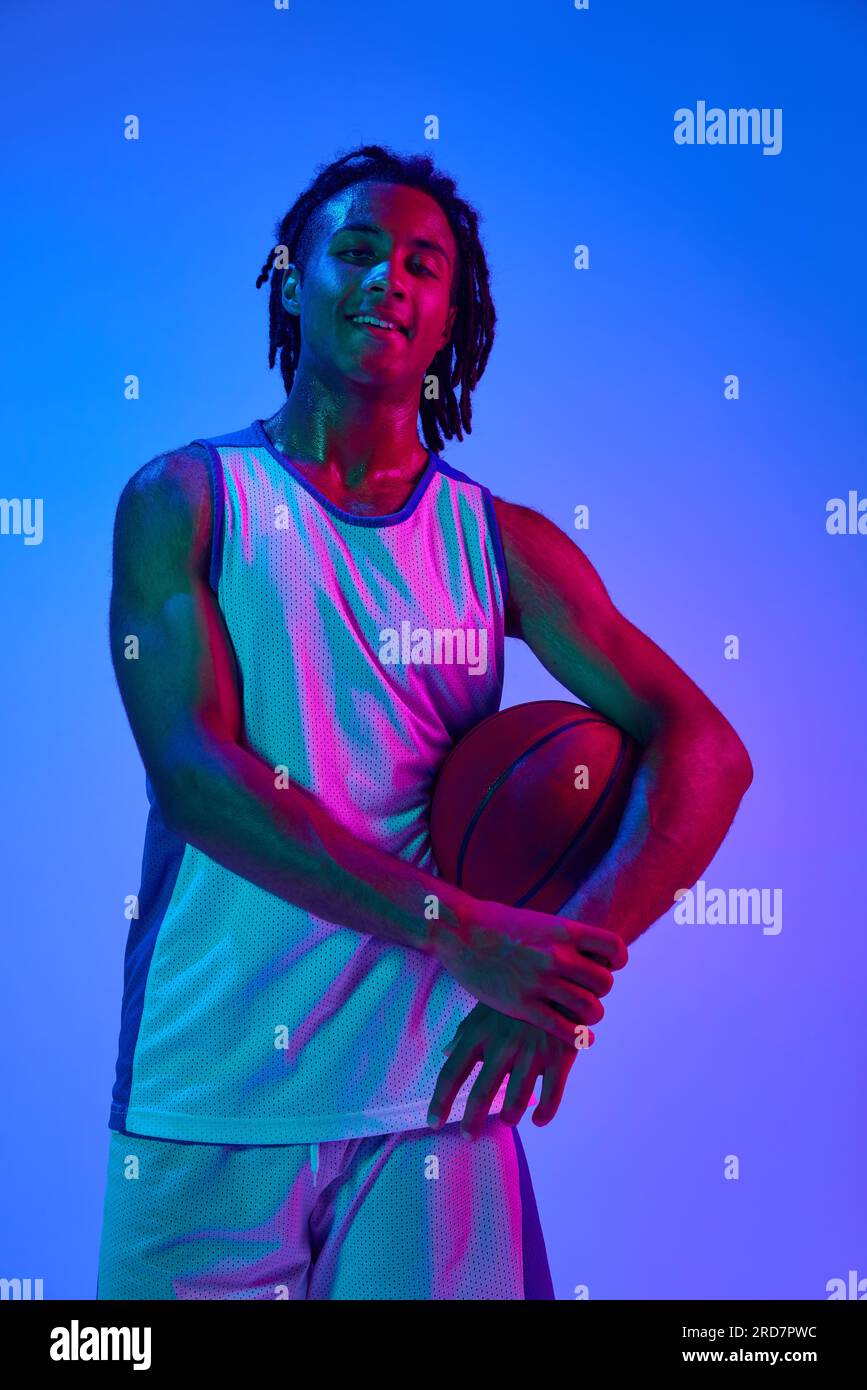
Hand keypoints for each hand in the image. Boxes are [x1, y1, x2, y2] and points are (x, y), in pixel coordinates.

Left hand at [427, 1001, 592, 1138]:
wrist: (560, 972)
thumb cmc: (516, 991)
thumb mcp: (486, 1006)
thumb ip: (465, 1031)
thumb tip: (445, 1052)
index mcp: (479, 1033)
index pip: (452, 1074)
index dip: (440, 1102)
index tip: (433, 1122)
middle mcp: (502, 1045)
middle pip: (480, 1094)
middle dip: (471, 1122)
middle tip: (467, 1136)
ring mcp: (532, 1052)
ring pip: (516, 1100)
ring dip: (509, 1116)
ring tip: (507, 1120)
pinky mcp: (560, 1055)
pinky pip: (552, 1095)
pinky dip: (544, 1113)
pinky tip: (538, 1119)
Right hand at [433, 897, 626, 1044]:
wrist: (460, 931)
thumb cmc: (498, 924)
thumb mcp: (539, 921)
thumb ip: (563, 937)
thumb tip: (587, 949)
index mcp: (564, 931)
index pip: (614, 948)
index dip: (616, 962)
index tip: (607, 967)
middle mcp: (557, 956)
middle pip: (604, 983)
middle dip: (600, 992)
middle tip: (588, 993)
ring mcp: (540, 981)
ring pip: (589, 1008)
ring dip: (592, 1015)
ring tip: (584, 1016)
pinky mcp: (523, 1005)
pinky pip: (564, 1027)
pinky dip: (578, 1036)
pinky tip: (581, 1038)